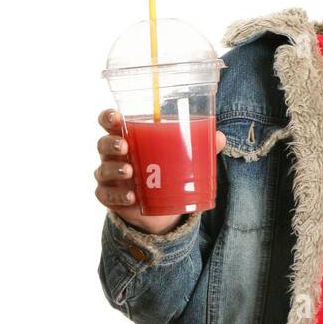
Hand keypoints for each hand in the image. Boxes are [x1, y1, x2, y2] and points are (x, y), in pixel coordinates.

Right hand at [95, 107, 226, 234]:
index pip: (110, 122)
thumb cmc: (164, 169)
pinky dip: (118, 196)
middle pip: (103, 144)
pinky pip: (107, 195)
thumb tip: (219, 137)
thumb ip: (198, 146)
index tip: (116, 116)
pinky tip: (131, 196)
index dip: (108, 117)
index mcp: (128, 137)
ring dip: (115, 169)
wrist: (159, 207)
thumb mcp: (181, 157)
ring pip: (103, 170)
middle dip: (111, 143)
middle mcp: (114, 155)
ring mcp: (109, 177)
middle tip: (125, 146)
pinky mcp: (110, 197)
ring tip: (130, 171)